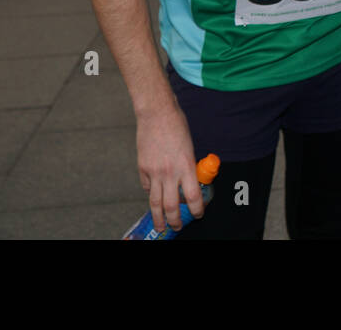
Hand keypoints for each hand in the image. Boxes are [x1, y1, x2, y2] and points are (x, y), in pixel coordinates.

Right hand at [136, 102, 202, 231]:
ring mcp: (154, 172)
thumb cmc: (176, 125)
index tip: (198, 214)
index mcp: (186, 166)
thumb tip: (190, 182)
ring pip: (155, 203)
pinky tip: (153, 197)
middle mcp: (170, 173)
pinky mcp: (142, 168)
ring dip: (158, 217)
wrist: (156, 113)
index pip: (193, 197)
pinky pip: (147, 187)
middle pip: (171, 206)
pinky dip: (150, 194)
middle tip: (176, 227)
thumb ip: (189, 167)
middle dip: (175, 221)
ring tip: (161, 226)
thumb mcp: (190, 148)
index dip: (197, 210)